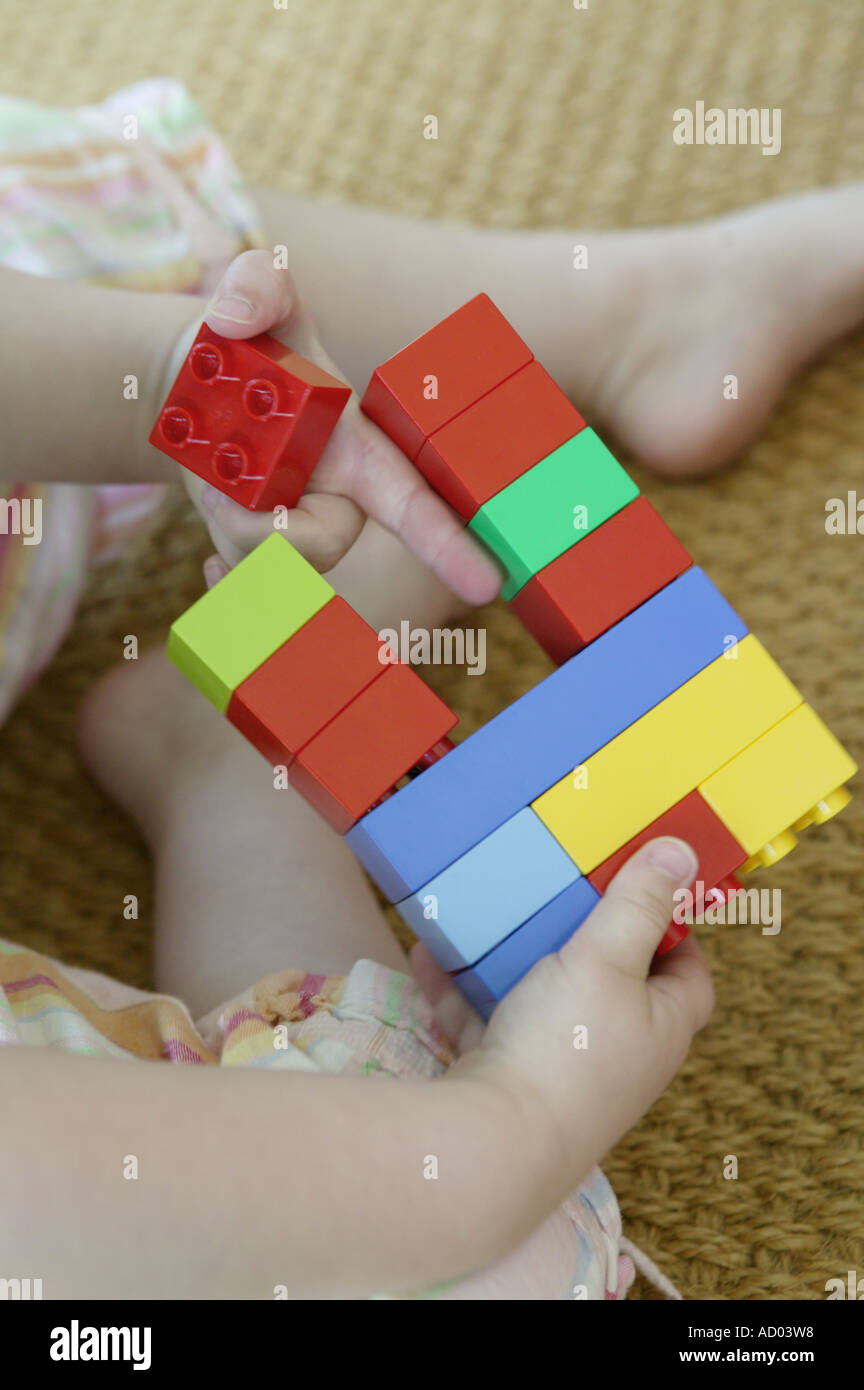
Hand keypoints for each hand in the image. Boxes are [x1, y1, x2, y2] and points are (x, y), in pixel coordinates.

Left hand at [170, 250, 501, 604]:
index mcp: (364, 457)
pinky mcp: (263, 566)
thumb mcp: (258, 299)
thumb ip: (259, 285)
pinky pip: (244, 593)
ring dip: (222, 520)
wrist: (197, 391)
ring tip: (217, 472)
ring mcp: (304, 543)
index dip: (450, 545)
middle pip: (314, 549)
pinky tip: (210, 561)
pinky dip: (223, 580)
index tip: (487, 582)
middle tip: (222, 462)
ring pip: (265, 568)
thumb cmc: (249, 347)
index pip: (416, 506)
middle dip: (252, 513)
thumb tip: (236, 319)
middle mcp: (344, 508)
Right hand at [429, 837, 714, 1183]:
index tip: (644, 886)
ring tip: (496, 911)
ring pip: (543, 1002)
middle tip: (561, 888)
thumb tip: (681, 853)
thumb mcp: (607, 959)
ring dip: (516, 958)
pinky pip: (487, 1023)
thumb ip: (639, 905)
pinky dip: (461, 990)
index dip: (675, 929)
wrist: (492, 1144)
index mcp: (660, 1027)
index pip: (689, 974)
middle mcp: (619, 1055)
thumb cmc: (566, 1048)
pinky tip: (429, 951)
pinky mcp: (509, 1082)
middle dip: (587, 936)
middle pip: (613, 984)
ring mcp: (562, 1072)